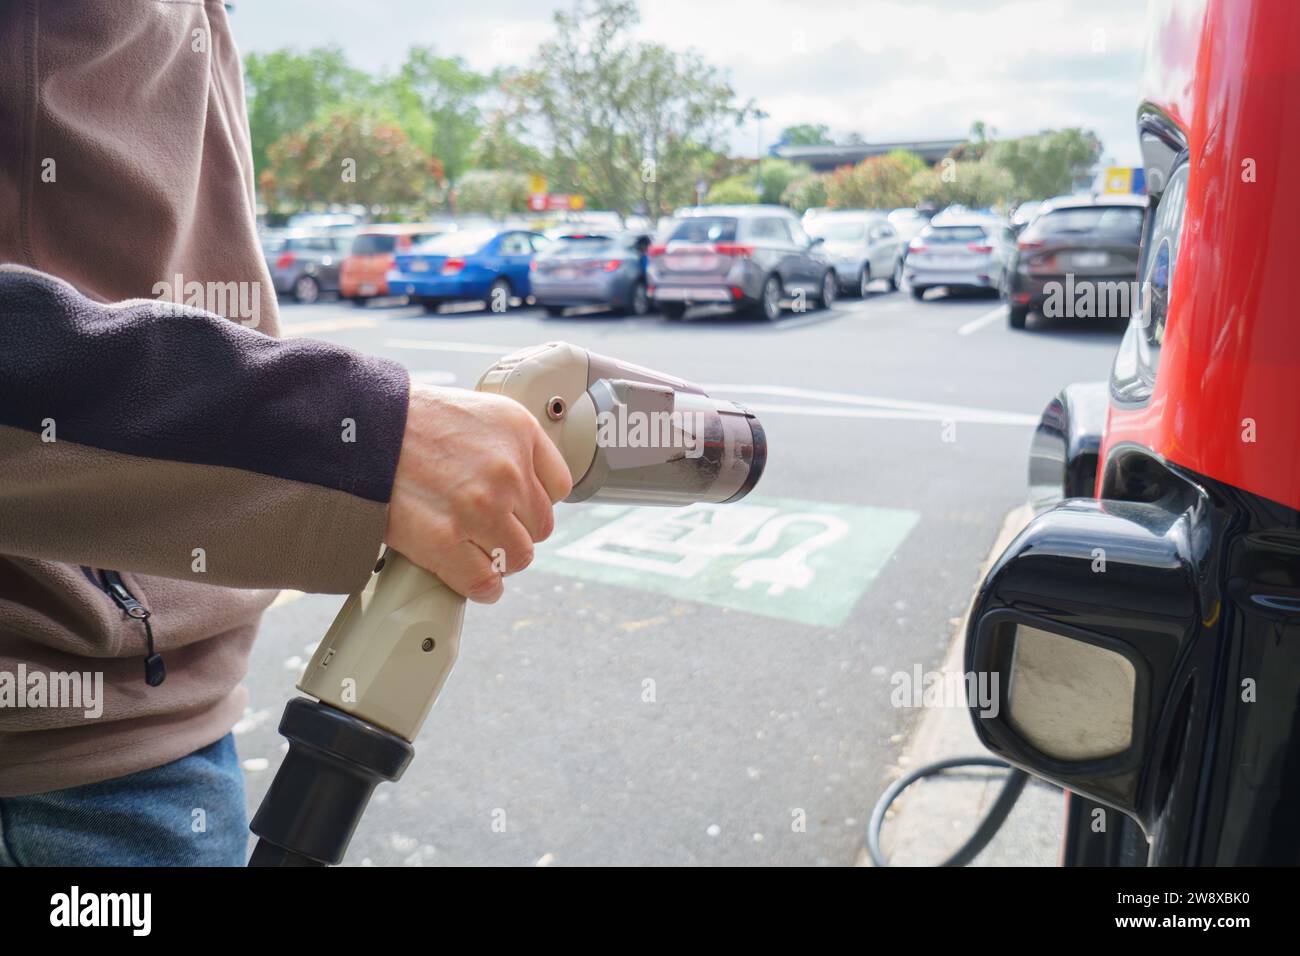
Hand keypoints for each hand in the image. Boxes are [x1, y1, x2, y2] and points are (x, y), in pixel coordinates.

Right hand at [385, 384, 572, 601]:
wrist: (361, 430)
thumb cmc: (413, 421)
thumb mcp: (481, 411)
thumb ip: (514, 445)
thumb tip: (534, 486)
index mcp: (519, 432)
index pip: (558, 487)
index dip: (534, 500)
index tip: (516, 505)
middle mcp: (506, 470)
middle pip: (540, 527)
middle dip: (515, 530)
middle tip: (486, 526)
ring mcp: (479, 508)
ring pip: (517, 558)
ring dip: (498, 558)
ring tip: (473, 547)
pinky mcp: (446, 541)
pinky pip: (485, 583)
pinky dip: (482, 587)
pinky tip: (472, 576)